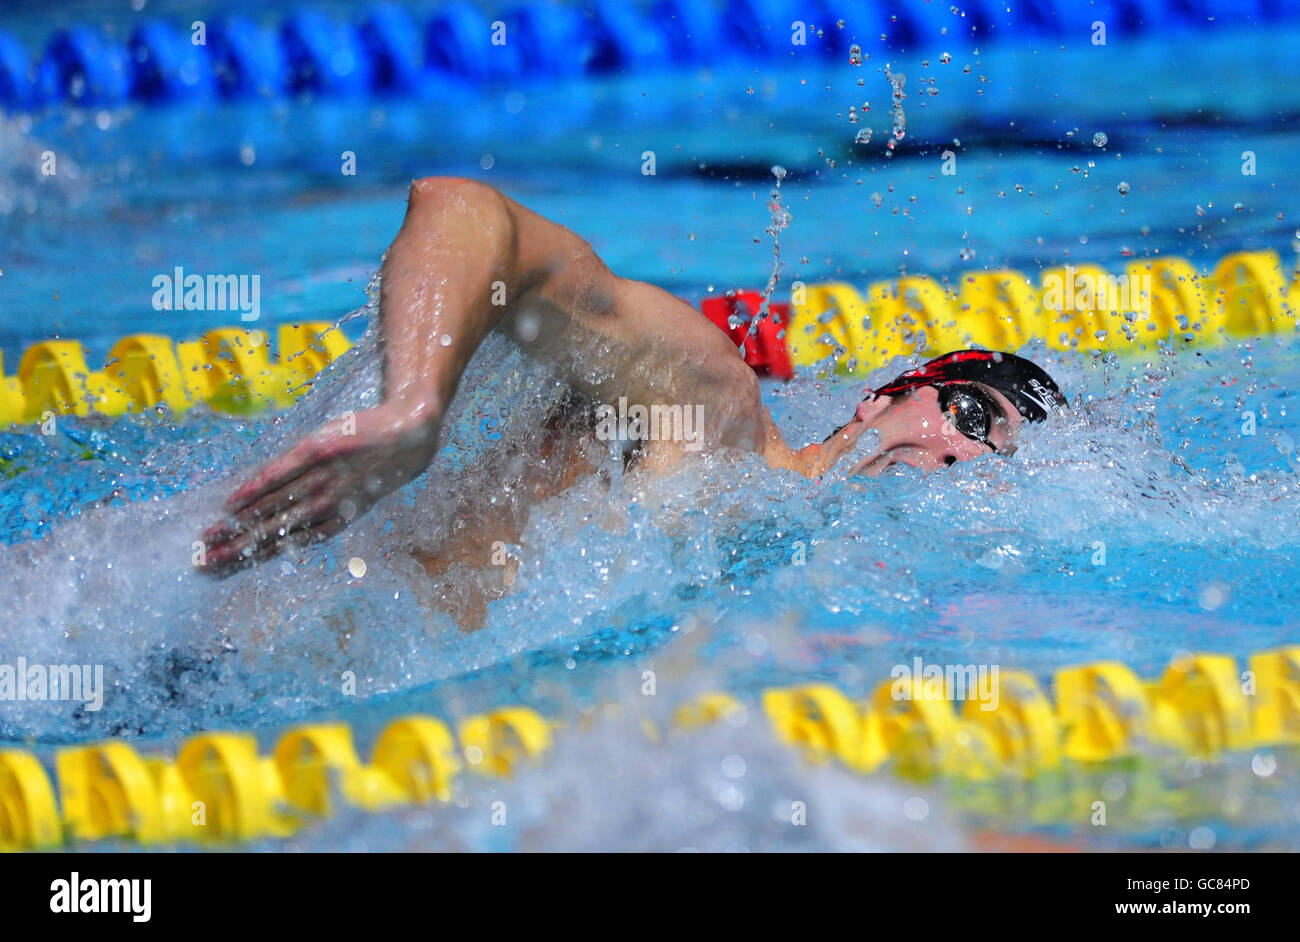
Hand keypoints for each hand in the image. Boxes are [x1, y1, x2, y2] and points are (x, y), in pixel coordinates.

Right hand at [198, 403, 440, 574]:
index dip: (251, 560)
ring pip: (272, 507)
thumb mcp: (350, 498)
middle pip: (272, 533)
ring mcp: (322, 479)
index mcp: (333, 522)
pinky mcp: (318, 451)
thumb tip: (279, 526)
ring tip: (207, 537)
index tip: (220, 572)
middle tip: (202, 563)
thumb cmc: (371, 469)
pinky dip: (256, 488)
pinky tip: (232, 503)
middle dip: (236, 550)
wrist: (407, 437)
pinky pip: (281, 473)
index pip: (284, 545)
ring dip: (237, 525)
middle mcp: (326, 506)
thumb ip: (316, 512)